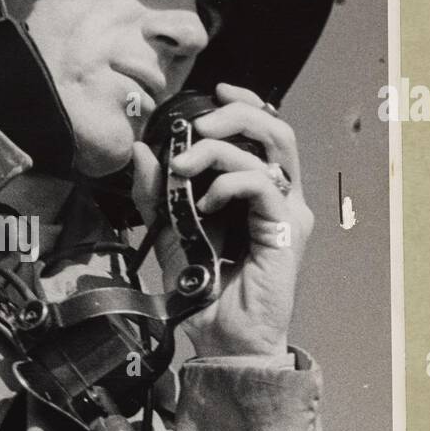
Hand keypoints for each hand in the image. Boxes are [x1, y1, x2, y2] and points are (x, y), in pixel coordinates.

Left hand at [130, 82, 313, 358]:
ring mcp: (288, 212)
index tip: (214, 91)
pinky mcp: (285, 231)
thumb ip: (156, 193)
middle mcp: (281, 195)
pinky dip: (230, 183)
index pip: (264, 130)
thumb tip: (141, 151)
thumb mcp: (168, 231)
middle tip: (195, 128)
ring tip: (186, 163)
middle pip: (275, 128)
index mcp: (259, 190)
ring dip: (224, 146)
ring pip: (272, 150)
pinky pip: (263, 186)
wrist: (222, 339)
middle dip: (234, 115)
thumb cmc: (202, 290)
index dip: (245, 103)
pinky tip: (205, 203)